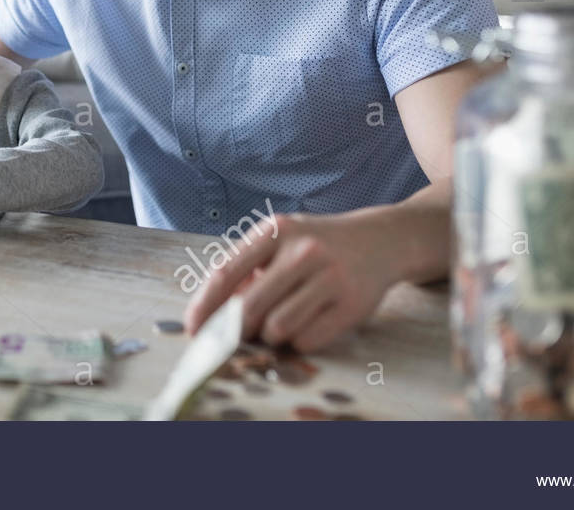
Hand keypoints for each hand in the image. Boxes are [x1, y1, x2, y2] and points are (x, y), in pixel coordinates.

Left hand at [183, 209, 407, 352]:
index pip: (226, 274)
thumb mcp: (280, 241)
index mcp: (276, 230)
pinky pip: (308, 340)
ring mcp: (330, 277)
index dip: (204, 306)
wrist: (379, 240)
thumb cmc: (317, 244)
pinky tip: (307, 324)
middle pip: (250, 308)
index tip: (193, 328)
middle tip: (236, 335)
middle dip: (236, 329)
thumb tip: (213, 312)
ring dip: (271, 336)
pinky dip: (299, 342)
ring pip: (278, 328)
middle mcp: (303, 251)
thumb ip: (247, 269)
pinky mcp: (352, 304)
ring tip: (281, 322)